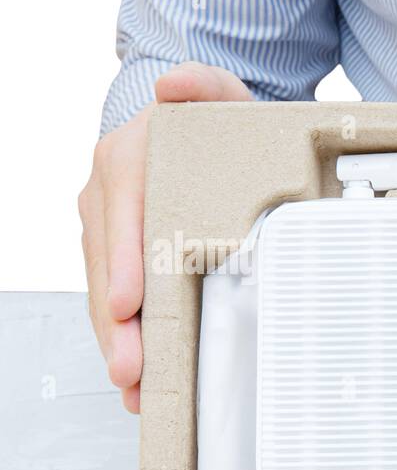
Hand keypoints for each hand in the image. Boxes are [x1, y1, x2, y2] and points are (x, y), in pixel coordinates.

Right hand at [79, 62, 251, 412]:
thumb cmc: (210, 125)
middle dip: (116, 323)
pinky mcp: (119, 256)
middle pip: (106, 267)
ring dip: (117, 342)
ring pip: (104, 292)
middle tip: (131, 367)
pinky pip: (115, 300)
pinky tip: (136, 377)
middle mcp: (107, 195)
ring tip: (132, 386)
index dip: (122, 262)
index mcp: (127, 160)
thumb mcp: (219, 97)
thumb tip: (175, 83)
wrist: (200, 136)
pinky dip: (124, 339)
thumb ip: (204, 85)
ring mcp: (108, 228)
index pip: (120, 214)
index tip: (127, 303)